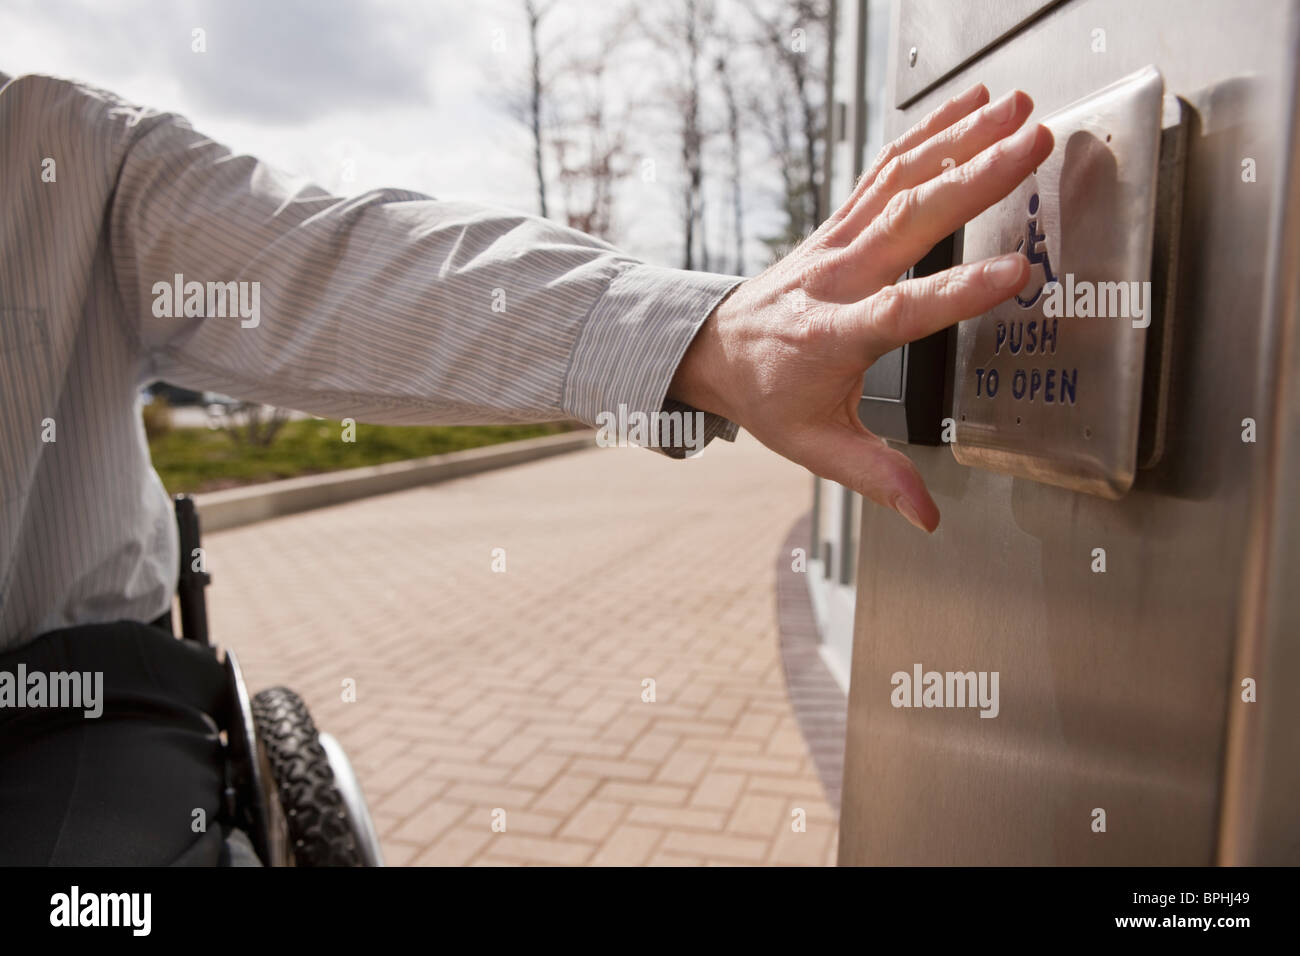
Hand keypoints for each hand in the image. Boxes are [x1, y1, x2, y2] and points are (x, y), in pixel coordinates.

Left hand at [669, 82, 1053, 531]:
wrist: (712, 348)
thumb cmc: (767, 396)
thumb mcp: (815, 446)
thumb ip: (873, 477)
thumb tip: (927, 517)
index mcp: (834, 336)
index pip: (900, 311)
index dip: (956, 292)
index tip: (1018, 271)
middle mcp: (837, 277)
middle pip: (909, 222)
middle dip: (975, 180)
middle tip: (1035, 145)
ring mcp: (837, 241)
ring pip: (900, 181)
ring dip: (960, 139)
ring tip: (1017, 107)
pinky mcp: (841, 222)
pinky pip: (884, 169)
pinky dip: (928, 132)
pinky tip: (971, 104)